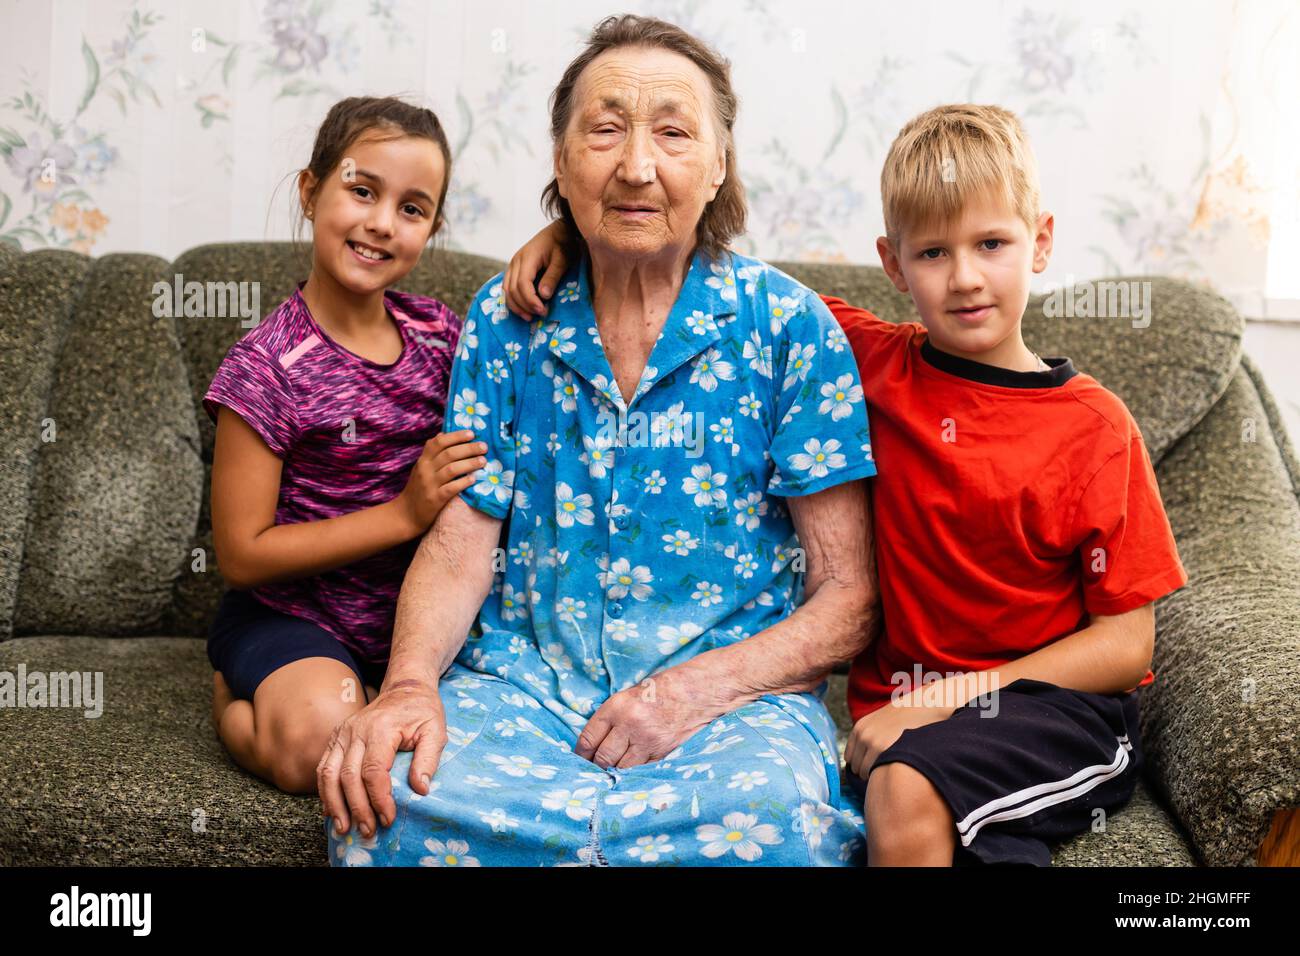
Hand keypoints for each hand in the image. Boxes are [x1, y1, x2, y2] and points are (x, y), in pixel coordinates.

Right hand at [317, 679, 446, 838]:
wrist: (405, 689)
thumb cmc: (422, 711)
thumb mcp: (436, 730)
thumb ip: (428, 759)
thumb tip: (420, 789)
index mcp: (381, 728)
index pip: (373, 770)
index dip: (379, 798)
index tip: (388, 818)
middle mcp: (356, 730)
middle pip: (349, 776)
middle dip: (358, 808)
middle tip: (368, 830)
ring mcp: (343, 733)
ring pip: (330, 774)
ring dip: (335, 804)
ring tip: (344, 828)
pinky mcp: (336, 738)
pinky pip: (324, 767)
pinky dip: (324, 791)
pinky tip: (331, 810)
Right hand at [396, 430, 485, 534]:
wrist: (406, 514)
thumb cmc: (418, 489)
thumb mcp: (421, 468)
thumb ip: (431, 453)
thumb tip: (442, 433)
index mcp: (423, 460)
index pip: (438, 442)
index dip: (456, 436)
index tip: (471, 433)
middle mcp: (425, 470)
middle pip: (449, 454)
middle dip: (469, 448)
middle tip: (484, 447)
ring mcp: (429, 484)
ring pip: (451, 469)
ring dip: (470, 463)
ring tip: (483, 461)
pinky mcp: (434, 499)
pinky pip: (451, 488)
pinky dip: (463, 482)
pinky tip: (474, 479)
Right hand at [504, 220, 569, 316]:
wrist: (559, 231)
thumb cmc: (563, 244)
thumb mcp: (562, 260)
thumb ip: (553, 276)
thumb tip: (543, 295)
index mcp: (528, 257)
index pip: (522, 284)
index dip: (530, 300)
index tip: (543, 311)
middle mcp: (516, 261)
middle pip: (512, 289)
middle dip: (524, 306)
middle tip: (540, 315)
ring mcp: (513, 264)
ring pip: (507, 289)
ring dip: (516, 306)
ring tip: (530, 317)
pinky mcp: (515, 268)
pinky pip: (508, 286)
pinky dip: (514, 299)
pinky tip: (524, 308)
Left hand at [575, 667, 722, 768]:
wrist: (697, 692)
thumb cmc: (662, 691)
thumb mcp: (630, 696)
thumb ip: (612, 718)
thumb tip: (595, 743)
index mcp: (617, 707)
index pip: (589, 738)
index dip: (581, 754)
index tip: (580, 760)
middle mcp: (630, 724)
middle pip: (603, 758)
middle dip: (598, 766)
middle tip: (596, 769)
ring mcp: (648, 741)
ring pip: (621, 768)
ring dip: (616, 771)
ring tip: (614, 771)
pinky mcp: (663, 753)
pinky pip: (642, 770)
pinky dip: (636, 772)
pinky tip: (635, 770)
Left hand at [844, 696, 953, 779]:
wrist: (923, 705)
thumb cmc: (907, 716)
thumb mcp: (880, 721)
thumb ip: (869, 736)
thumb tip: (862, 761)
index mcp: (859, 728)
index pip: (849, 757)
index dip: (860, 764)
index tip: (872, 767)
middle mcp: (862, 735)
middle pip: (855, 767)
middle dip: (867, 771)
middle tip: (883, 770)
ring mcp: (871, 742)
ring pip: (864, 772)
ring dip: (874, 775)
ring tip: (889, 770)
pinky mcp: (882, 749)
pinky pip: (874, 772)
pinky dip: (881, 775)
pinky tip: (893, 770)